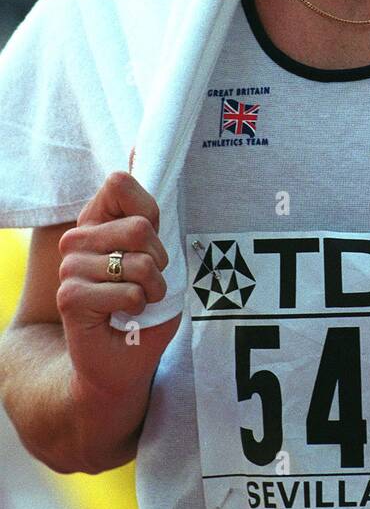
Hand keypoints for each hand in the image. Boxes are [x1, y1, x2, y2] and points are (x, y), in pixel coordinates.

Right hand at [57, 169, 180, 400]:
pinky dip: (138, 308)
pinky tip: (124, 317)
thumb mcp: (157, 253)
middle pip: (141, 225)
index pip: (121, 183)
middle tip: (149, 281)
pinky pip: (126, 292)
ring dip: (152, 289)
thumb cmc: (143, 307)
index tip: (150, 242)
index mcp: (98, 219)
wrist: (121, 361)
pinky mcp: (70, 295)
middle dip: (160, 260)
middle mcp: (80, 237)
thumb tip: (137, 147)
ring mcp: (71, 265)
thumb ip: (147, 207)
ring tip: (139, 301)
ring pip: (138, 262)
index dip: (149, 212)